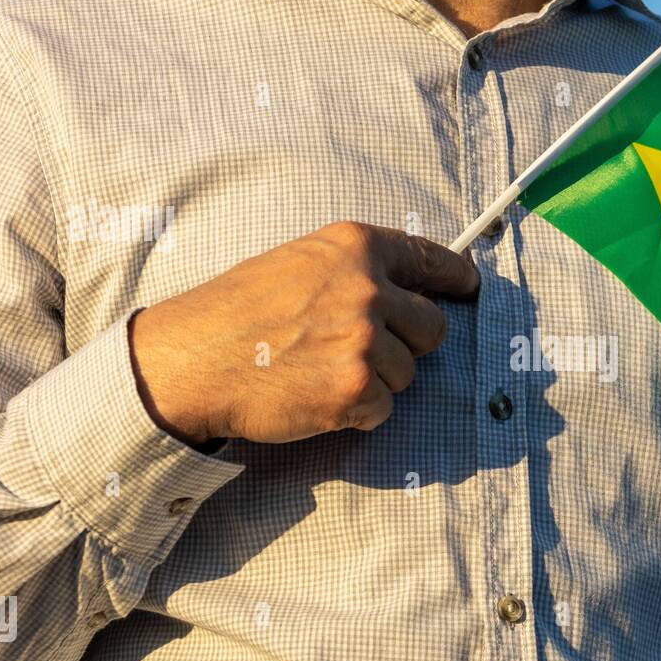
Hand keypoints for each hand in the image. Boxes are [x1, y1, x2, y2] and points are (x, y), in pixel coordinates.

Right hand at [128, 221, 478, 445]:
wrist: (190, 360)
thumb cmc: (239, 312)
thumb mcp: (300, 264)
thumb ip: (357, 270)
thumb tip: (408, 290)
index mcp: (356, 247)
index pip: (434, 261)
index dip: (456, 280)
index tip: (469, 290)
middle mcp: (368, 288)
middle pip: (433, 328)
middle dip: (407, 344)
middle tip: (359, 351)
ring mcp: (364, 340)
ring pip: (407, 374)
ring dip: (374, 381)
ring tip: (319, 371)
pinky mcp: (355, 389)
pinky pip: (383, 410)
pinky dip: (356, 412)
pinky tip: (316, 397)